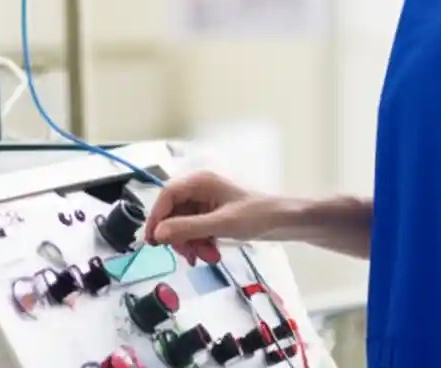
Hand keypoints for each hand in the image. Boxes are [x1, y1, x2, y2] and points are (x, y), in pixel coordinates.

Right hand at [144, 171, 288, 265]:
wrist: (286, 222)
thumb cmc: (257, 216)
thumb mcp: (221, 224)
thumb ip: (188, 228)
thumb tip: (157, 234)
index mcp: (200, 181)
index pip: (166, 196)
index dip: (156, 217)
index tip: (154, 242)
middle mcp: (200, 190)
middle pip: (173, 213)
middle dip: (178, 236)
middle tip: (187, 256)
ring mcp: (206, 204)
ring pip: (183, 225)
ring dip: (190, 243)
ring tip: (205, 257)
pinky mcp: (213, 216)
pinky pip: (195, 231)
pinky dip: (199, 244)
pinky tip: (210, 254)